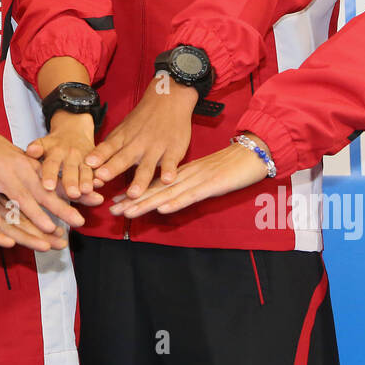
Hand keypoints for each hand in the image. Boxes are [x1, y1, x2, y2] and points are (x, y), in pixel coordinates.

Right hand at [0, 116, 85, 231]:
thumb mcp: (24, 164)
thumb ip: (43, 179)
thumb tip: (69, 191)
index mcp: (31, 169)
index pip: (57, 183)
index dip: (77, 191)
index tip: (97, 199)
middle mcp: (20, 170)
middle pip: (43, 192)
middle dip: (62, 207)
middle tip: (80, 222)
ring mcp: (0, 173)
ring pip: (19, 195)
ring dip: (34, 212)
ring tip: (48, 227)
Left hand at [25, 111, 97, 199]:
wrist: (75, 128)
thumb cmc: (54, 143)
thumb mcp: (43, 142)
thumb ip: (36, 148)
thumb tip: (29, 151)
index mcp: (55, 152)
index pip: (51, 164)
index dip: (49, 175)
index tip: (48, 186)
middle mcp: (70, 155)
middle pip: (70, 169)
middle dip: (71, 182)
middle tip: (71, 193)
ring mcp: (84, 158)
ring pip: (86, 171)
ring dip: (87, 181)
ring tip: (86, 190)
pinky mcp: (96, 162)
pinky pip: (99, 170)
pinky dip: (100, 177)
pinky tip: (101, 183)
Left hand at [85, 76, 196, 198]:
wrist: (168, 99)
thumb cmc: (142, 119)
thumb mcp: (123, 129)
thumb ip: (109, 147)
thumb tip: (89, 164)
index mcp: (123, 139)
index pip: (108, 148)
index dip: (98, 156)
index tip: (87, 165)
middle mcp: (137, 144)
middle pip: (123, 158)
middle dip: (112, 168)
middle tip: (101, 178)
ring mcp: (155, 148)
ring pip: (147, 166)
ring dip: (139, 180)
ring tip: (133, 193)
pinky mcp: (173, 151)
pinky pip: (170, 163)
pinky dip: (169, 171)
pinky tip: (167, 180)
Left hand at [107, 134, 270, 217]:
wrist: (251, 153)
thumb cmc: (230, 165)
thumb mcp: (204, 174)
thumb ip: (188, 183)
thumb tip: (171, 195)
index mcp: (183, 172)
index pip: (154, 184)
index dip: (135, 194)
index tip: (116, 201)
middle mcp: (185, 175)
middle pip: (155, 189)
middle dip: (132, 201)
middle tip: (112, 210)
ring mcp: (198, 179)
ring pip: (168, 193)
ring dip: (147, 204)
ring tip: (127, 212)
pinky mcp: (212, 185)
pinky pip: (192, 195)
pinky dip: (176, 203)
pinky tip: (163, 209)